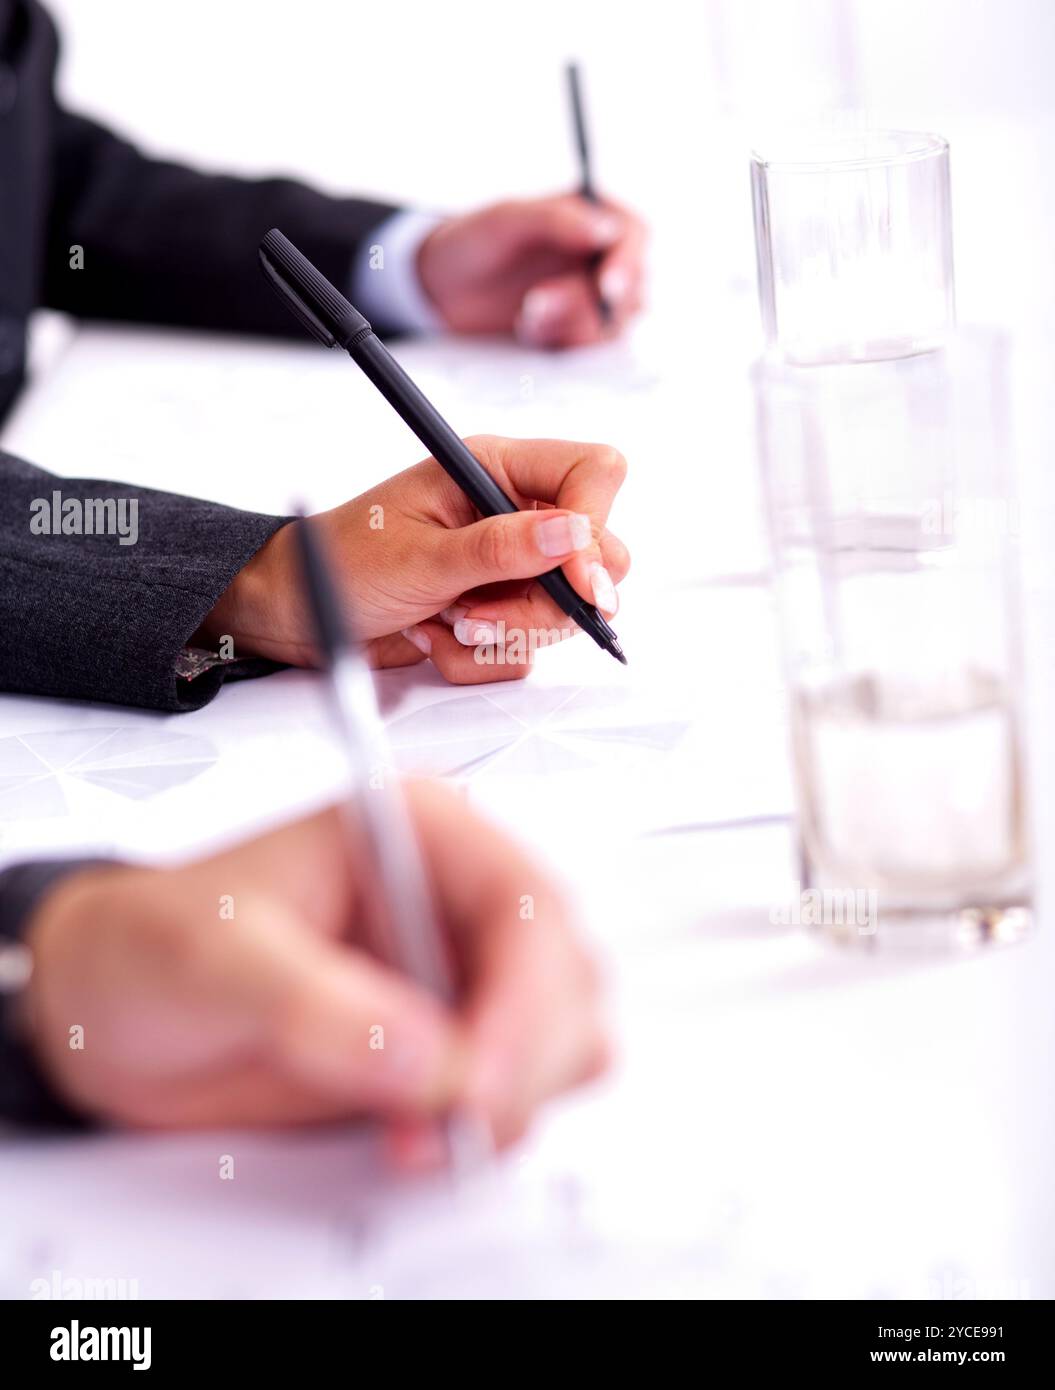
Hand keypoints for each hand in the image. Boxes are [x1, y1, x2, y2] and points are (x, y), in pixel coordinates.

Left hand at [23, 781, 607, 1154]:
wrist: (108, 1011)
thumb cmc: (150, 943)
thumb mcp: (214, 957)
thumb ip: (317, 1006)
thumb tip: (425, 1059)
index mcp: (416, 833)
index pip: (523, 903)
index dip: (525, 997)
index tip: (478, 1083)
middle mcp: (449, 900)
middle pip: (563, 974)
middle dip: (523, 1060)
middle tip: (451, 1128)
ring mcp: (453, 977)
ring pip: (560, 1035)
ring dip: (513, 1099)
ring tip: (420, 1137)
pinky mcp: (441, 1046)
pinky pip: (513, 1089)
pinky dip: (488, 1125)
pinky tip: (419, 1138)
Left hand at [201, 435, 629, 683]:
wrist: (298, 615)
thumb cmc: (343, 563)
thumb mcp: (422, 555)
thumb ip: (502, 549)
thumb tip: (574, 535)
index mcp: (494, 470)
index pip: (591, 474)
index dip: (595, 527)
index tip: (578, 582)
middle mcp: (510, 514)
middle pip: (594, 554)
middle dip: (546, 600)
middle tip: (483, 613)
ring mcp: (507, 569)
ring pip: (561, 611)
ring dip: (504, 632)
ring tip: (447, 622)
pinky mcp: (496, 614)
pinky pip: (524, 650)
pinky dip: (480, 657)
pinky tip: (434, 637)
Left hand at [417, 194, 646, 347]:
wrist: (444, 288)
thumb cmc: (473, 243)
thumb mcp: (506, 221)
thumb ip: (556, 220)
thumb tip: (606, 230)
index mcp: (593, 215)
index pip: (633, 238)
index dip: (627, 265)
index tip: (607, 288)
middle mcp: (601, 256)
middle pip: (630, 288)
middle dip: (583, 303)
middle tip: (535, 304)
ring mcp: (593, 295)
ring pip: (614, 323)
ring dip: (569, 326)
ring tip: (526, 316)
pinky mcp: (579, 329)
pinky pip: (591, 347)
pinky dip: (561, 342)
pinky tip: (530, 329)